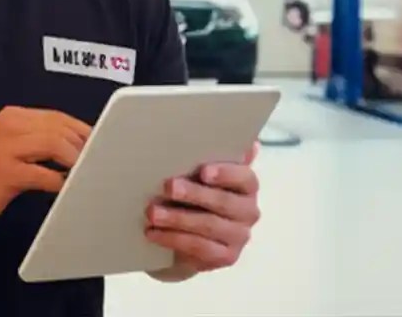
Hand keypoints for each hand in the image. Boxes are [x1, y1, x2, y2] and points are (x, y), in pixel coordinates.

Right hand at [0, 106, 90, 231]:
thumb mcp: (11, 147)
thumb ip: (39, 141)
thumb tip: (79, 145)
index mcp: (13, 117)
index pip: (58, 117)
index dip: (82, 131)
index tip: (98, 146)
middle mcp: (9, 126)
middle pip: (60, 128)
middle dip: (83, 146)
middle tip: (95, 163)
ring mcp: (5, 147)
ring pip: (55, 144)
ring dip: (74, 160)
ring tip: (82, 174)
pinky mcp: (4, 172)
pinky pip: (43, 173)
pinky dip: (58, 181)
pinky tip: (61, 188)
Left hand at [145, 141, 260, 277]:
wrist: (193, 234)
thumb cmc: (198, 194)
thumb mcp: (204, 174)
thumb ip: (219, 156)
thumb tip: (250, 144)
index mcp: (247, 186)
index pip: (244, 178)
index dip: (225, 174)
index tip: (203, 171)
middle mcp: (249, 211)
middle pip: (223, 202)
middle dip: (193, 194)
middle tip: (167, 187)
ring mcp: (239, 236)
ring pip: (208, 226)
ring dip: (177, 218)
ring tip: (152, 212)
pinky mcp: (226, 257)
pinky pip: (198, 247)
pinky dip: (172, 239)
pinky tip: (153, 232)